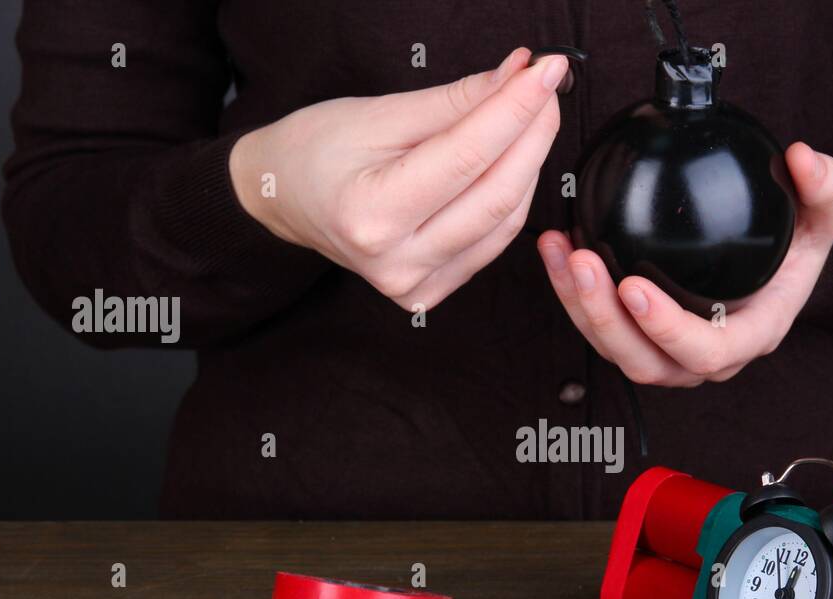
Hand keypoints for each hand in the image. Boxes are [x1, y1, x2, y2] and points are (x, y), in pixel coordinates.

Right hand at [230, 48, 566, 309]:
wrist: (286, 199)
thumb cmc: (319, 150)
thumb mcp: (379, 113)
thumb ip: (455, 102)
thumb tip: (517, 78)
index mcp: (371, 214)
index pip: (468, 157)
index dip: (515, 109)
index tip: (545, 71)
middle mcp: (395, 262)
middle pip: (496, 196)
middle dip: (532, 134)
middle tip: (547, 87)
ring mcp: (415, 286)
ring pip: (504, 223)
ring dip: (528, 165)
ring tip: (531, 117)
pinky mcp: (432, 293)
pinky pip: (492, 243)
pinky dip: (510, 198)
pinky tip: (512, 162)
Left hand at [537, 142, 832, 385]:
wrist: (775, 261)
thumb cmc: (797, 246)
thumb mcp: (824, 216)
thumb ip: (824, 188)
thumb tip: (804, 159)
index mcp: (749, 334)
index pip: (706, 351)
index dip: (667, 330)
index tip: (635, 287)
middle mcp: (705, 354)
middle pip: (647, 361)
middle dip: (606, 318)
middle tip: (584, 263)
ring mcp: (668, 350)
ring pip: (613, 349)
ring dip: (579, 306)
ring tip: (563, 252)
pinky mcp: (638, 335)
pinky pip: (598, 327)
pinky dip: (570, 293)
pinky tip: (557, 249)